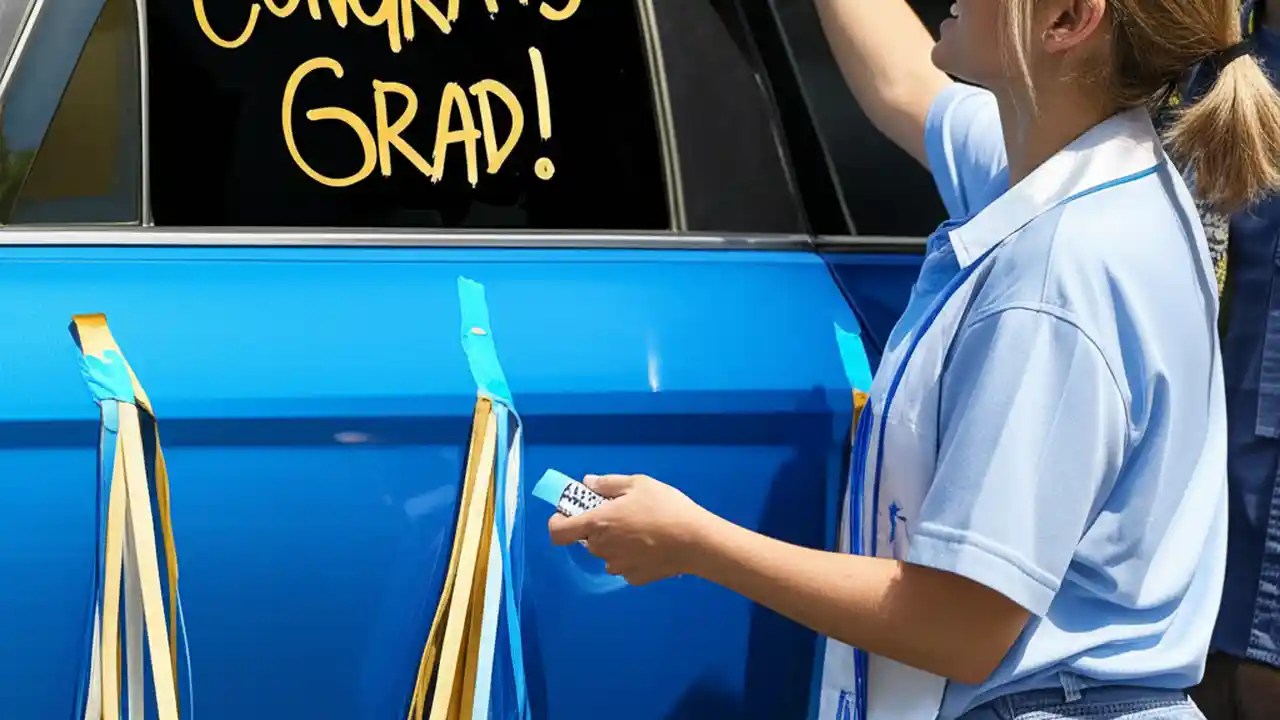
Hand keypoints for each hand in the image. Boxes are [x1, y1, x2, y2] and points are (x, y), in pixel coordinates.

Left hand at [547, 474, 714, 585]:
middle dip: (599, 528)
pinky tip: (652, 547)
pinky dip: (632, 556)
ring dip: (616, 543)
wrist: (696, 541)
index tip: (572, 513)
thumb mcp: (638, 484)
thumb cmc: (665, 507)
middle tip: (623, 514)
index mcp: (597, 523)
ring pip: (607, 553)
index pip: (558, 532)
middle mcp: (601, 548)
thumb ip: (608, 484)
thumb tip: (587, 483)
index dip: (559, 522)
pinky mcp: (634, 578)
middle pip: (587, 540)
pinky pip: (625, 565)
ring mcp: (617, 566)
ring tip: (643, 530)